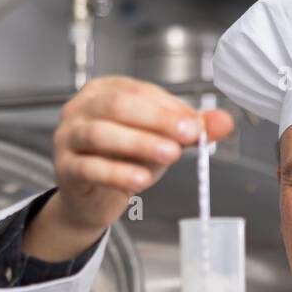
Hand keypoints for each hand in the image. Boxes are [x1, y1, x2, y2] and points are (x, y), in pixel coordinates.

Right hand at [26, 76, 235, 258]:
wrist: (92, 200)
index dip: (168, 107)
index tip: (195, 123)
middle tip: (187, 135)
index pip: (138, 92)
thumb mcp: (161, 140)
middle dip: (156, 120)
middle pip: (117, 106)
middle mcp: (82, 108)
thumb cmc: (124, 160)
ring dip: (139, 143)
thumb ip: (190, 129)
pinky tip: (142, 180)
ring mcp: (68, 137)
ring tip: (170, 156)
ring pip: (101, 134)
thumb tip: (225, 121)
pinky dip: (118, 173)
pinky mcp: (65, 168)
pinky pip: (90, 168)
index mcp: (105, 91)